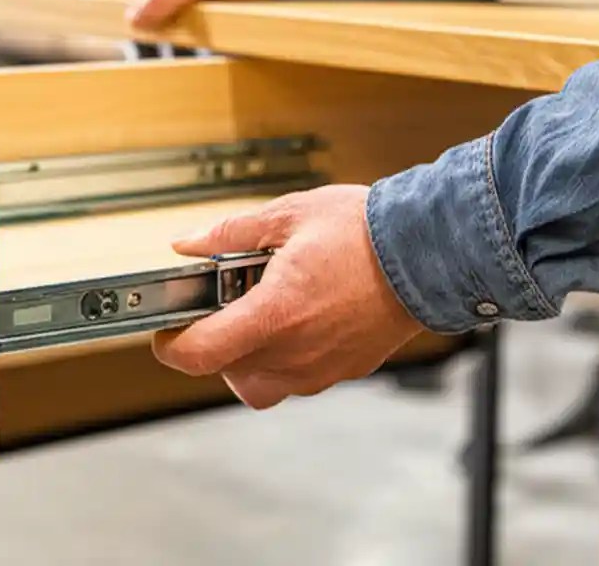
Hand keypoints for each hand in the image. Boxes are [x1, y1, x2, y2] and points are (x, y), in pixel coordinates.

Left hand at [153, 186, 427, 409]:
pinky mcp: (345, 369)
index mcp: (275, 314)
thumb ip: (230, 234)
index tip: (167, 330)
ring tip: (262, 312)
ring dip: (248, 356)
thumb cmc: (366, 232)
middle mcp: (296, 352)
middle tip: (222, 306)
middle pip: (227, 372)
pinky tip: (299, 315)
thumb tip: (189, 244)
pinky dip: (285, 355)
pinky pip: (298, 376)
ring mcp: (322, 368)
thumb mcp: (288, 215)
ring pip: (262, 383)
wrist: (431, 252)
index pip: (200, 354)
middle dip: (214, 343)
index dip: (171, 347)